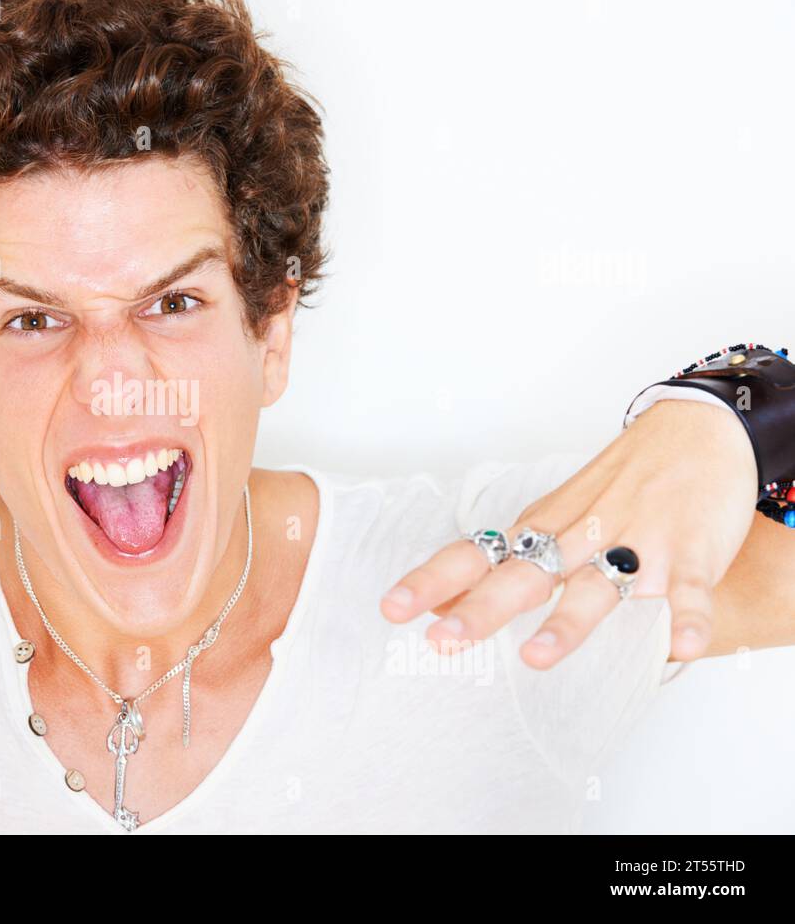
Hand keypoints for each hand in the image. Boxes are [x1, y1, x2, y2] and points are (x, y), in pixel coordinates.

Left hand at [379, 399, 757, 665]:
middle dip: (482, 609)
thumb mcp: (550, 518)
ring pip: (598, 585)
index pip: (475, 556)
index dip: (433, 582)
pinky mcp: (691, 553)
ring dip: (567, 622)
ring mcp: (637, 544)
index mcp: (542, 530)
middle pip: (523, 575)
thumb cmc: (616, 485)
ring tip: (536, 659)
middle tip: (443, 642)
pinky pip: (691, 591)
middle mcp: (580, 536)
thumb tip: (438, 602)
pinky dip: (688, 618)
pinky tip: (680, 648)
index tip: (391, 609)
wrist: (696, 429)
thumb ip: (499, 565)